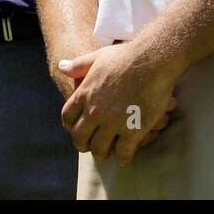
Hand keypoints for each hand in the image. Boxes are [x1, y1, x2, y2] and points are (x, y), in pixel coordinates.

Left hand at [59, 42, 180, 166]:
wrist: (151, 60)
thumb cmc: (126, 56)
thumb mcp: (98, 57)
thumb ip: (78, 65)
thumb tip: (61, 66)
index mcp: (85, 94)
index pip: (68, 117)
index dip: (71, 126)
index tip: (76, 129)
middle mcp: (95, 111)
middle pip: (80, 137)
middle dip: (83, 144)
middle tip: (90, 147)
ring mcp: (112, 122)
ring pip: (100, 148)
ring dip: (102, 153)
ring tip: (108, 153)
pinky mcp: (132, 130)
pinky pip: (122, 152)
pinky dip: (122, 158)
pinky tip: (125, 157)